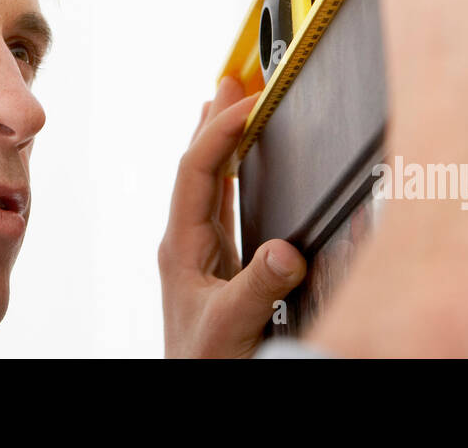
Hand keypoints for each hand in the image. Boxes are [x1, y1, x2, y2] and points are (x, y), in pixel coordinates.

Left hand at [159, 75, 306, 356]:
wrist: (195, 386)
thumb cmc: (204, 363)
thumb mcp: (232, 324)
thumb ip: (259, 287)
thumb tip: (286, 249)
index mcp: (182, 246)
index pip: (196, 169)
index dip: (220, 129)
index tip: (248, 101)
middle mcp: (187, 242)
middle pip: (198, 165)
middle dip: (214, 120)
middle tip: (231, 81)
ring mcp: (201, 252)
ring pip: (210, 182)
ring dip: (223, 141)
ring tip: (234, 106)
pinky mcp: (218, 266)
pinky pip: (224, 206)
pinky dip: (235, 174)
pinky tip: (242, 166)